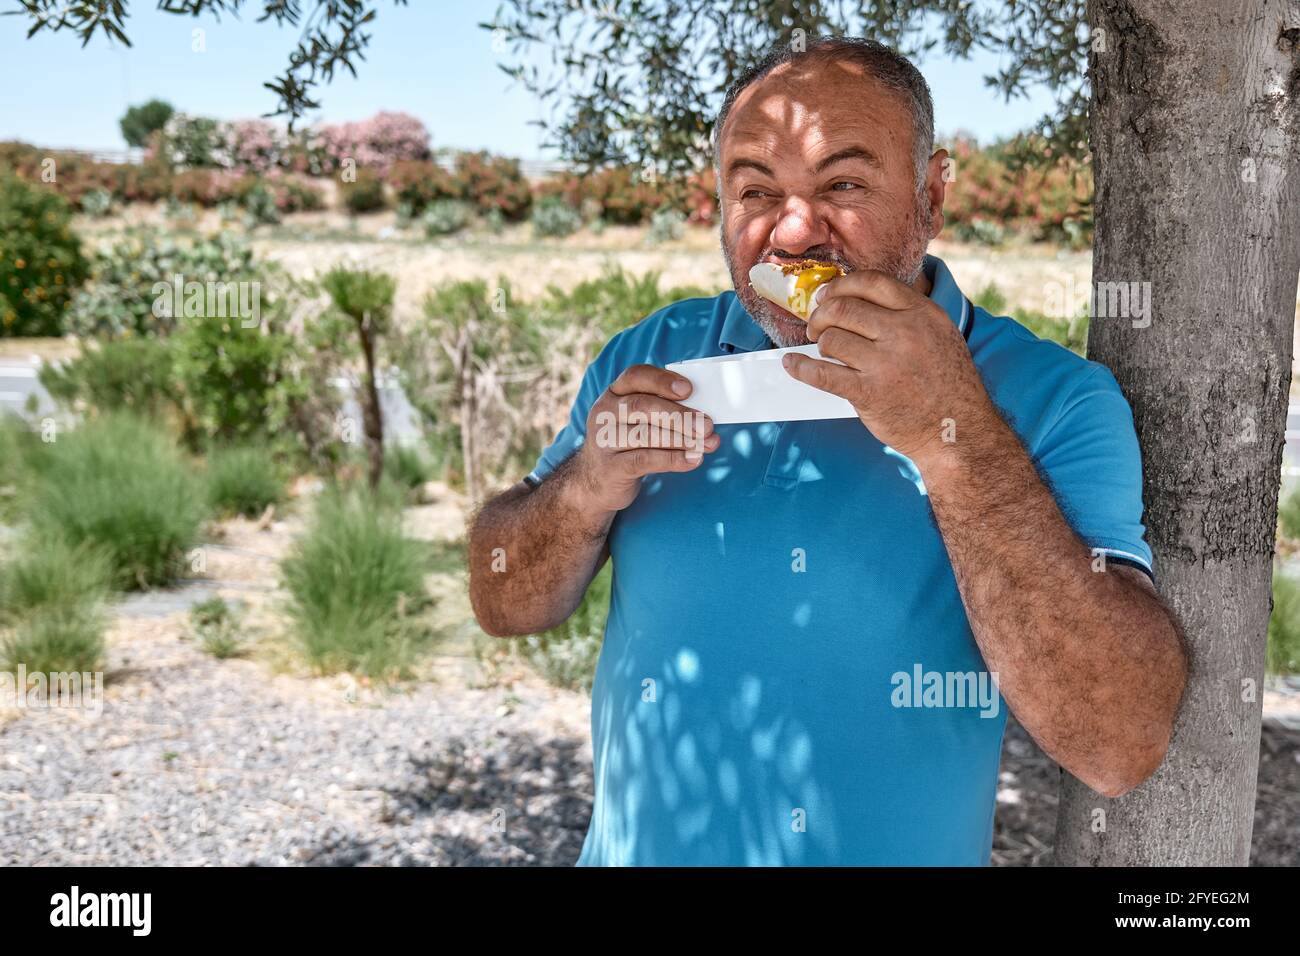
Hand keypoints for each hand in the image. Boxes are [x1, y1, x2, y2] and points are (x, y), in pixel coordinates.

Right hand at [571, 364, 719, 512]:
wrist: (594, 481)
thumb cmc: (626, 445)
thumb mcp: (637, 421)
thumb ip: (663, 412)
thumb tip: (703, 416)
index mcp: (614, 394)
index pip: (636, 376)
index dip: (662, 380)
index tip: (688, 389)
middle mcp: (605, 413)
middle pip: (643, 406)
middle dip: (679, 415)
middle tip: (707, 425)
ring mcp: (604, 440)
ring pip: (645, 434)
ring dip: (681, 439)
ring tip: (706, 444)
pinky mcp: (611, 467)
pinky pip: (644, 460)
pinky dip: (672, 460)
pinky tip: (693, 460)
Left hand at [782, 270, 996, 469]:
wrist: (958, 430)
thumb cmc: (947, 383)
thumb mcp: (940, 334)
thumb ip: (907, 314)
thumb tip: (857, 300)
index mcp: (922, 314)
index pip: (870, 282)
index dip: (840, 286)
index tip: (826, 296)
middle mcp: (904, 333)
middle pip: (843, 308)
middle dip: (821, 316)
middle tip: (816, 327)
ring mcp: (885, 364)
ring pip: (831, 339)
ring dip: (820, 344)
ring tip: (825, 352)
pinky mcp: (868, 394)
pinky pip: (822, 374)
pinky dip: (800, 368)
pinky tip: (791, 364)